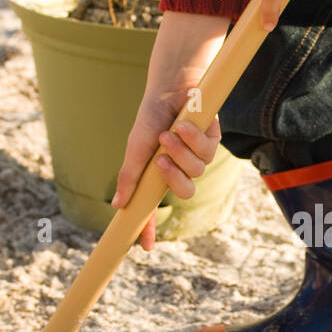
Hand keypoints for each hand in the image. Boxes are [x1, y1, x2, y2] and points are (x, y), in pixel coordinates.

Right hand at [111, 10, 229, 249]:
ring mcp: (197, 155)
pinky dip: (193, 138)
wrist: (172, 85)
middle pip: (185, 192)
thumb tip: (118, 206)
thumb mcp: (136, 147)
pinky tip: (185, 123)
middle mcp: (179, 168)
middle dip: (174, 178)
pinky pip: (208, 151)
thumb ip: (130, 176)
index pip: (154, 207)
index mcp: (158, 173)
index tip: (144, 247)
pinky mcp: (212, 141)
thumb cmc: (152, 116)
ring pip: (197, 171)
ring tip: (169, 133)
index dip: (150, 227)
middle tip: (161, 161)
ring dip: (182, 152)